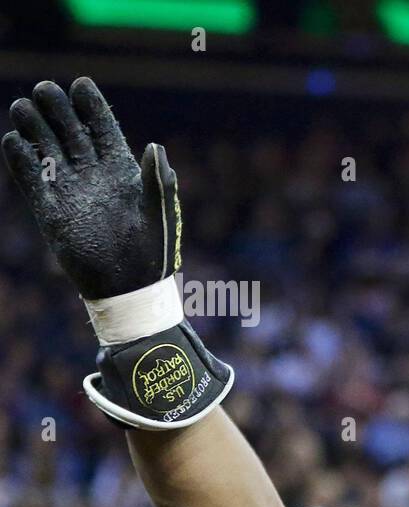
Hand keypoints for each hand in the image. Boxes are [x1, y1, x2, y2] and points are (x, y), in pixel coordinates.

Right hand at [2, 77, 180, 299]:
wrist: (130, 289)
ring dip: (35, 129)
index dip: (92, 108)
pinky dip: (21, 161)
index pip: (104, 130)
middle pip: (71, 133)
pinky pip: (32, 181)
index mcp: (123, 172)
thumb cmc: (154, 253)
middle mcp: (94, 176)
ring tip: (21, 107)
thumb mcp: (162, 214)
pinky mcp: (51, 212)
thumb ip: (159, 181)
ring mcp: (71, 192)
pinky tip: (12, 141)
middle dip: (58, 110)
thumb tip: (155, 147)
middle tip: (44, 89)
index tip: (81, 84)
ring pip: (48, 151)